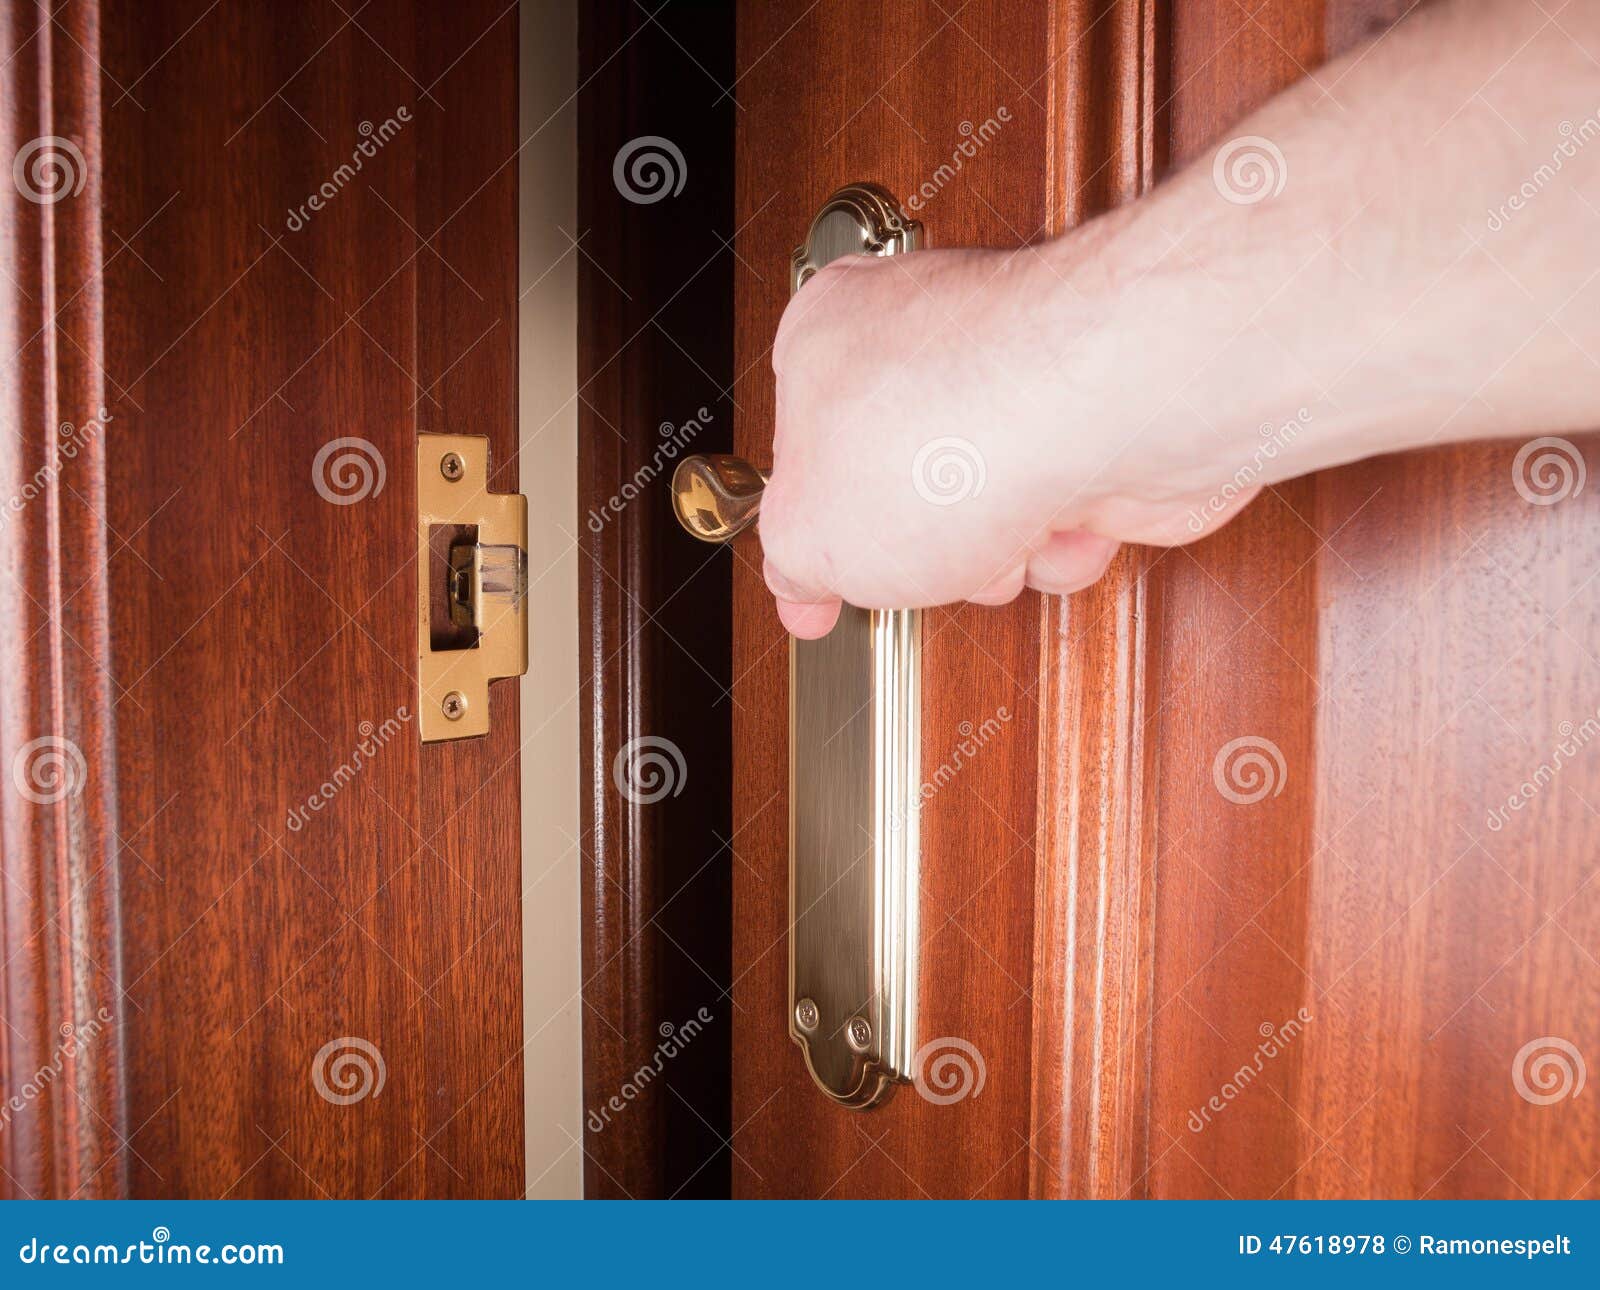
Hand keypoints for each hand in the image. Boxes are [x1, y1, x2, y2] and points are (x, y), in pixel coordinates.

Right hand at [758, 242, 1259, 637]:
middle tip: (920, 552)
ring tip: (1001, 532)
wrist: (1108, 408)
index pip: (803, 449)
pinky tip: (1063, 524)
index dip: (815, 524)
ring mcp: (1018, 376)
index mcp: (829, 339)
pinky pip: (1064, 512)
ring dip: (999, 557)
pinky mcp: (1097, 414)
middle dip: (922, 552)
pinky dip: (1066, 539)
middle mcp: (928, 341)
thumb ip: (792, 562)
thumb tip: (799, 581)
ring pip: (989, 517)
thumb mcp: (808, 535)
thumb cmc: (958, 432)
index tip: (818, 575)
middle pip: (903, 495)